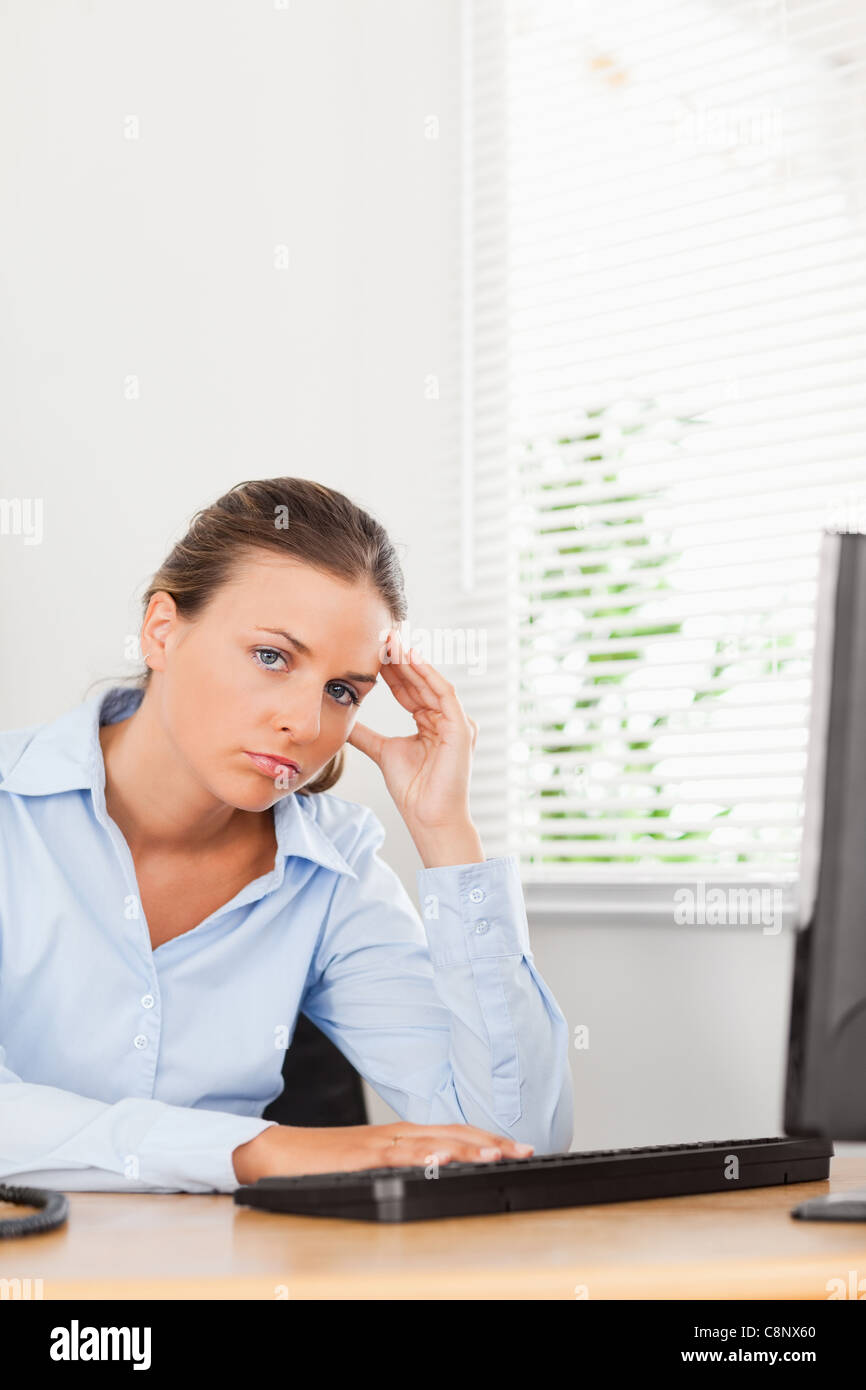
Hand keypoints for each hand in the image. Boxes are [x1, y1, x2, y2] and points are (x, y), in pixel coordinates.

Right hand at [232, 1121, 533, 1183]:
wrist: (277, 1152)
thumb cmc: (322, 1159)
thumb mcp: (370, 1162)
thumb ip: (401, 1164)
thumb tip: (436, 1172)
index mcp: (401, 1135)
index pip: (454, 1131)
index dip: (488, 1137)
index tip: (518, 1146)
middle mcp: (396, 1134)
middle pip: (454, 1132)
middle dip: (491, 1141)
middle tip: (524, 1150)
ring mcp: (379, 1144)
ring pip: (433, 1141)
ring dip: (469, 1147)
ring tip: (498, 1154)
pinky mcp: (361, 1157)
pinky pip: (398, 1156)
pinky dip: (423, 1156)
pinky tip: (441, 1159)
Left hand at [345, 628, 478, 831]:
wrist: (428, 816)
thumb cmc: (412, 790)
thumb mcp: (383, 752)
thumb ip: (366, 734)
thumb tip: (344, 721)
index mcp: (430, 723)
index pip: (408, 689)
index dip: (390, 669)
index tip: (370, 649)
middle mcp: (445, 718)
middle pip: (419, 681)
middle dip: (400, 658)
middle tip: (381, 634)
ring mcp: (456, 722)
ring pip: (430, 682)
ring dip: (411, 660)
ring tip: (392, 640)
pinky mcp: (461, 728)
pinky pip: (444, 694)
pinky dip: (428, 675)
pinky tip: (411, 658)